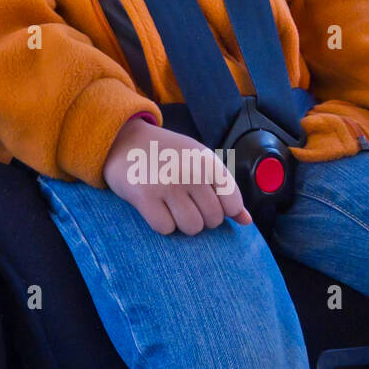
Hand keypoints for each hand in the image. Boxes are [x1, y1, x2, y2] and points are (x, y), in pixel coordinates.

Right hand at [103, 118, 252, 234]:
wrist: (122, 140)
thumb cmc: (166, 154)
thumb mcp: (198, 161)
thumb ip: (224, 189)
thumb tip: (246, 221)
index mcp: (207, 161)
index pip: (232, 203)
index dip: (222, 209)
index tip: (205, 199)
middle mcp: (190, 172)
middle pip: (213, 220)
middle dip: (201, 217)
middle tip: (183, 201)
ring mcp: (167, 184)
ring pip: (192, 228)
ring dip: (181, 223)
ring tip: (170, 205)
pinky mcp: (144, 197)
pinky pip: (165, 228)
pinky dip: (161, 223)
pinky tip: (154, 206)